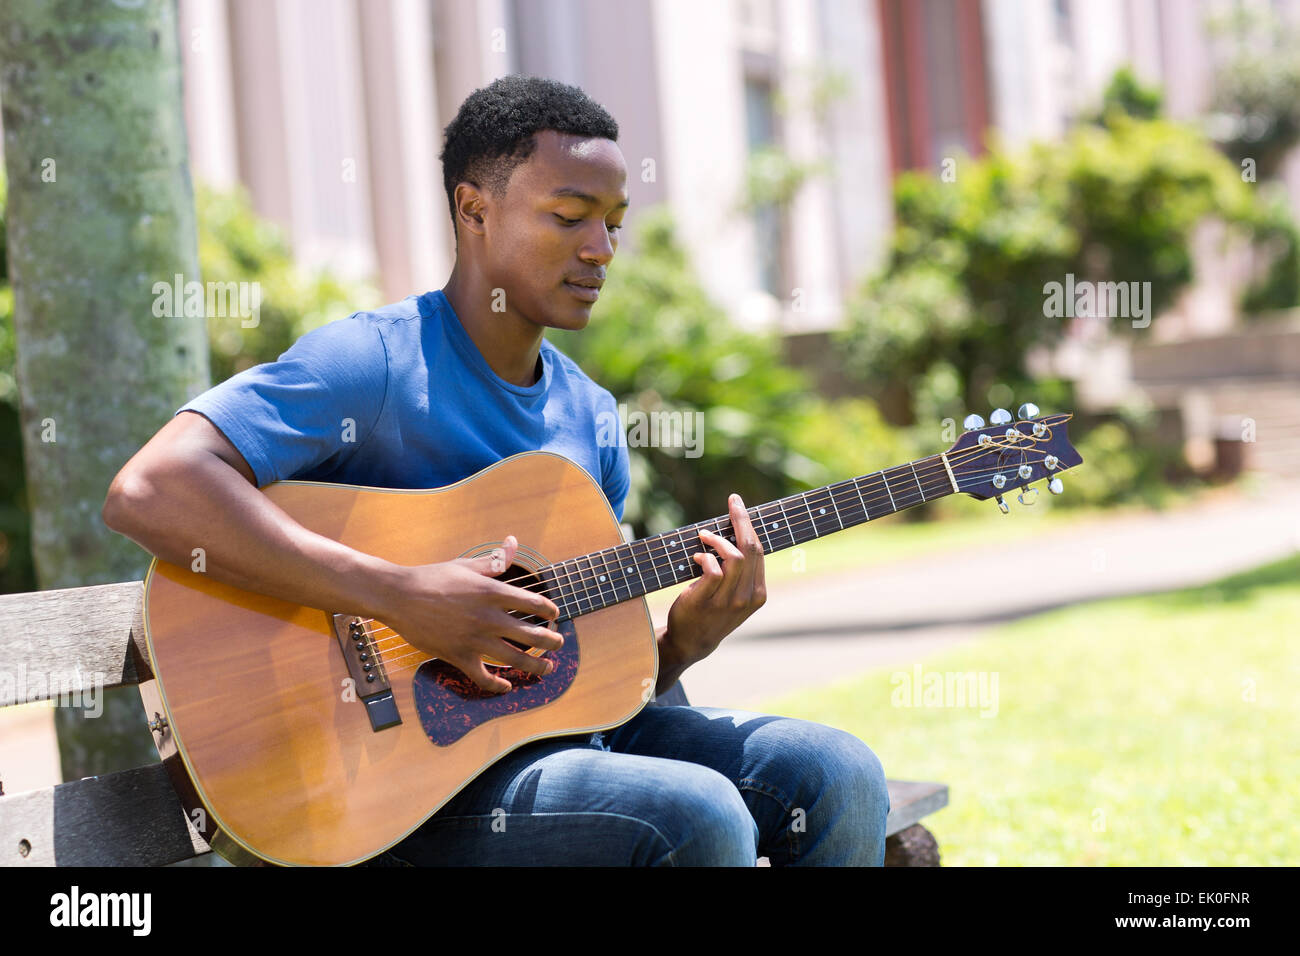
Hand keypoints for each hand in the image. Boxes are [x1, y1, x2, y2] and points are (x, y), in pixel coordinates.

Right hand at [380, 535, 562, 693]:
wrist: (399, 596)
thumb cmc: (433, 577)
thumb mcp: (466, 564)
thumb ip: (494, 559)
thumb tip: (514, 542)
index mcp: (492, 592)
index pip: (534, 603)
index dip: (550, 611)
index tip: (554, 615)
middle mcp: (488, 617)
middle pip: (532, 634)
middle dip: (552, 642)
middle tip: (559, 644)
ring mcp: (474, 639)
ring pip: (515, 659)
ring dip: (536, 666)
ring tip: (547, 668)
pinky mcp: (458, 656)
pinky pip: (483, 677)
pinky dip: (497, 685)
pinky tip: (507, 686)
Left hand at [662, 494, 766, 680]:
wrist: (691, 642)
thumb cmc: (712, 611)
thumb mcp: (735, 595)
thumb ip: (741, 571)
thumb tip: (736, 530)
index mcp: (758, 593)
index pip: (758, 551)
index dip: (748, 524)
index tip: (738, 505)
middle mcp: (748, 597)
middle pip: (749, 548)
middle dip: (741, 520)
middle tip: (732, 502)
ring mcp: (729, 601)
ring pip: (733, 557)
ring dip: (717, 540)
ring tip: (704, 536)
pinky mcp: (708, 601)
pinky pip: (713, 569)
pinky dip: (705, 557)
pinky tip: (697, 556)